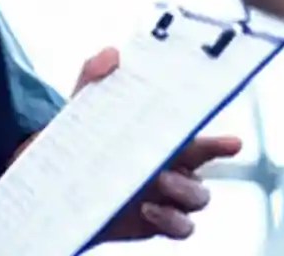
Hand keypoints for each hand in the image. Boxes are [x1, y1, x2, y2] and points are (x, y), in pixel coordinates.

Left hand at [73, 48, 243, 244]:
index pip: (198, 141)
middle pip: (203, 171)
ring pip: (198, 199)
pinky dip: (172, 221)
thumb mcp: (81, 108)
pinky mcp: (152, 223)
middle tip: (170, 163)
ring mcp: (163, 198)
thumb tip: (111, 54)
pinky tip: (149, 210)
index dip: (219, 142)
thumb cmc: (76, 142)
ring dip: (186, 192)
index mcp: (160, 142)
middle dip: (199, 167)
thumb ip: (93, 78)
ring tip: (158, 183)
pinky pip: (181, 228)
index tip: (233, 142)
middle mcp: (169, 170)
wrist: (50, 183)